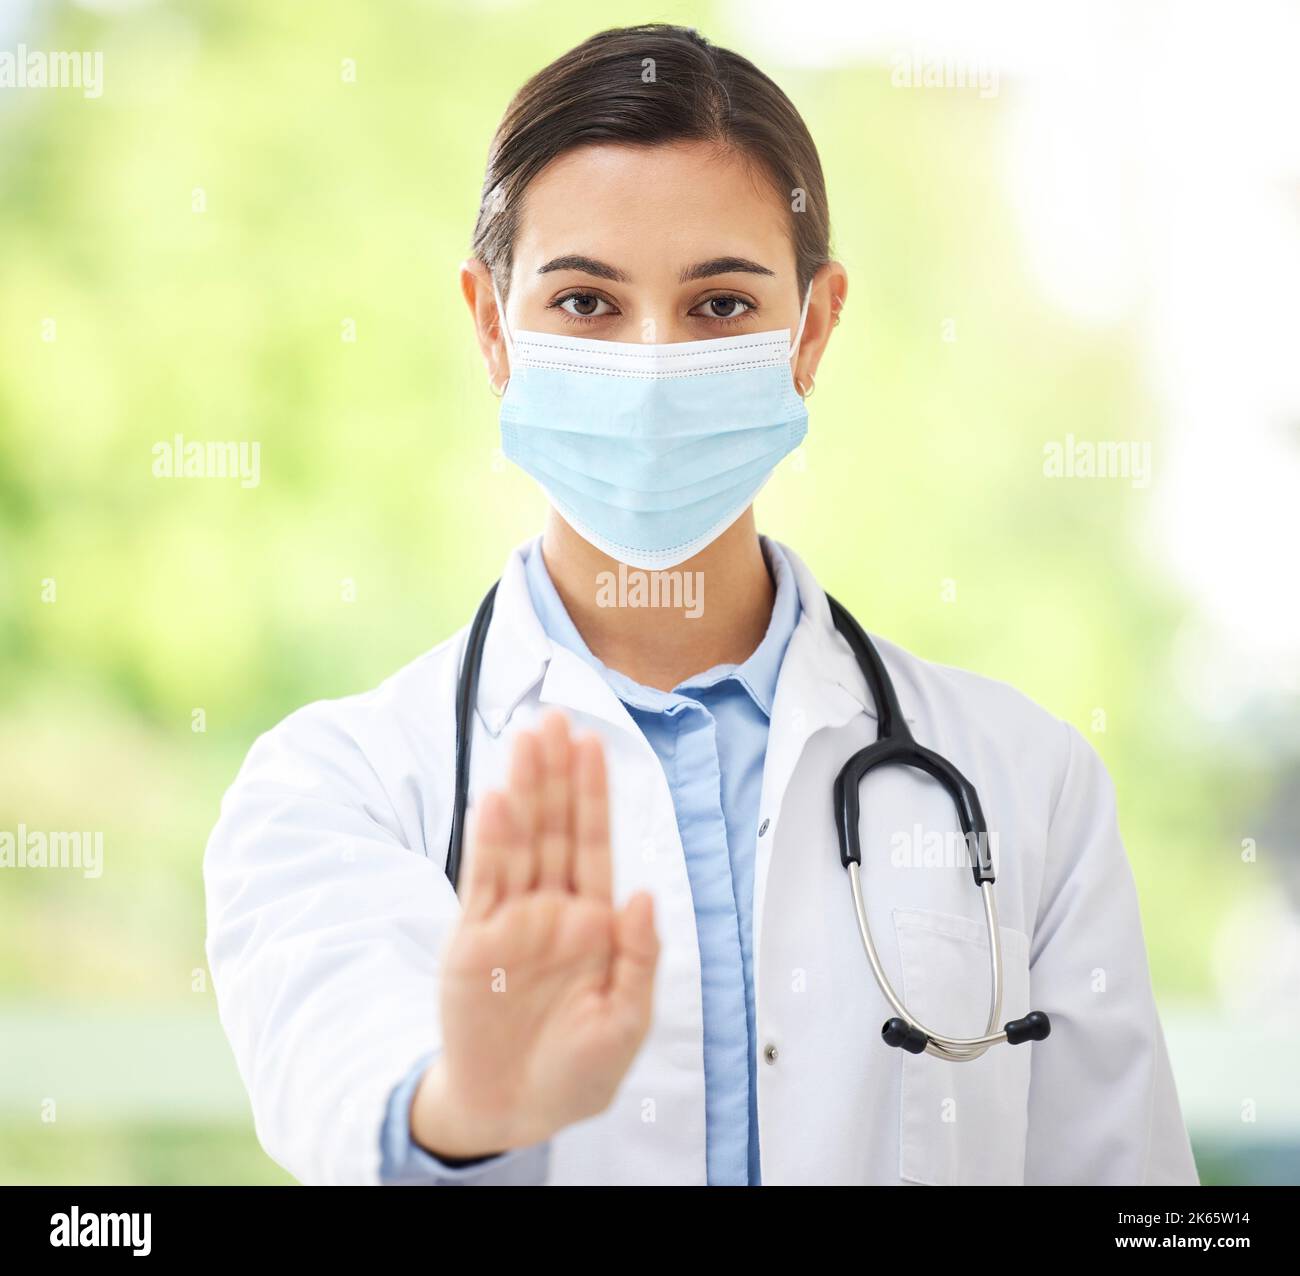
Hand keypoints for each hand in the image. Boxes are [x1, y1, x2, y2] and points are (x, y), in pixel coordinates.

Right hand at [411, 710, 659, 1158]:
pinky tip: (496, 800)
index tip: (592, 743)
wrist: (513, 1109)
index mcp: (594, 921)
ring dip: (523, 791)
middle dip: (556, 774)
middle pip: (555, 828)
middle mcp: (552, 909)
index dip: (592, 794)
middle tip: (554, 718)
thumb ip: (639, 957)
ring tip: (525, 739)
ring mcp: (511, 921)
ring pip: (519, 842)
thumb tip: (643, 895)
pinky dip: (490, 843)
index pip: (594, 843)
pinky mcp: (474, 941)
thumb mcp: (626, 1022)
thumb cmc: (577, 1070)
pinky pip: (484, 883)